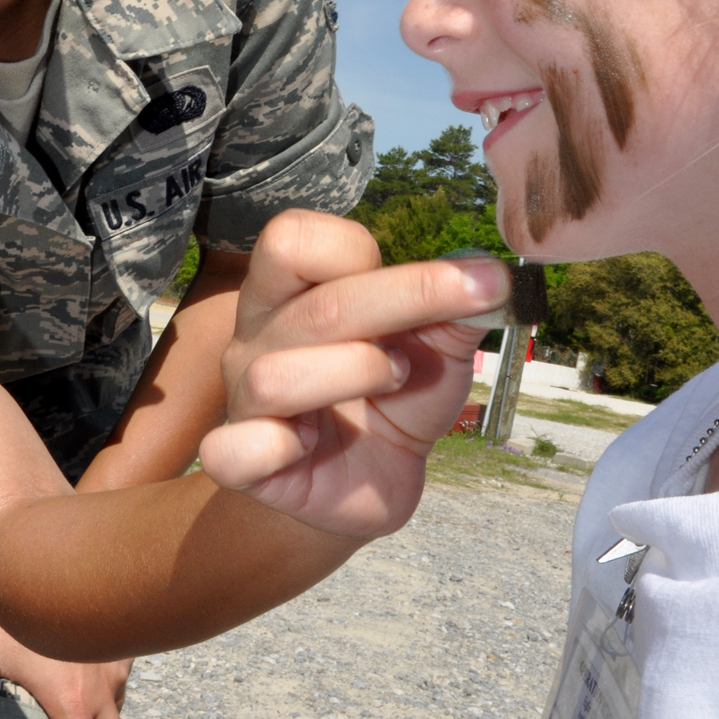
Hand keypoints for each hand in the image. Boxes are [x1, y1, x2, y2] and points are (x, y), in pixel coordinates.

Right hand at [199, 210, 507, 536]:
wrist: (373, 480)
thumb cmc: (394, 401)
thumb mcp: (437, 349)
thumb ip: (458, 310)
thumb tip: (487, 274)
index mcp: (291, 292)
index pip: (291, 239)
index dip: (357, 249)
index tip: (420, 276)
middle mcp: (257, 337)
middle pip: (315, 306)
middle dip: (405, 300)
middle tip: (469, 305)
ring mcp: (244, 401)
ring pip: (276, 377)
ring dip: (354, 373)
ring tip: (393, 381)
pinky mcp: (242, 465)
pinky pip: (231, 452)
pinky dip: (274, 446)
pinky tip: (307, 444)